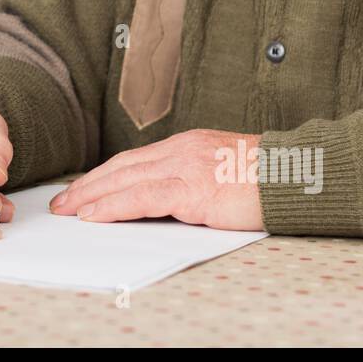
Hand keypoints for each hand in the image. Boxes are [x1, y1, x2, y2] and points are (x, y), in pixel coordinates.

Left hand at [48, 129, 264, 230]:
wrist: (301, 174)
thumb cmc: (271, 180)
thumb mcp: (223, 173)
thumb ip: (194, 182)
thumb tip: (170, 204)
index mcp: (188, 145)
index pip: (134, 160)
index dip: (104, 175)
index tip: (82, 189)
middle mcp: (181, 150)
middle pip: (121, 167)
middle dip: (88, 185)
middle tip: (61, 202)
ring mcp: (186, 167)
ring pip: (124, 180)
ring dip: (90, 197)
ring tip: (67, 211)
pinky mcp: (193, 189)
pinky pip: (142, 198)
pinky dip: (113, 206)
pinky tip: (93, 215)